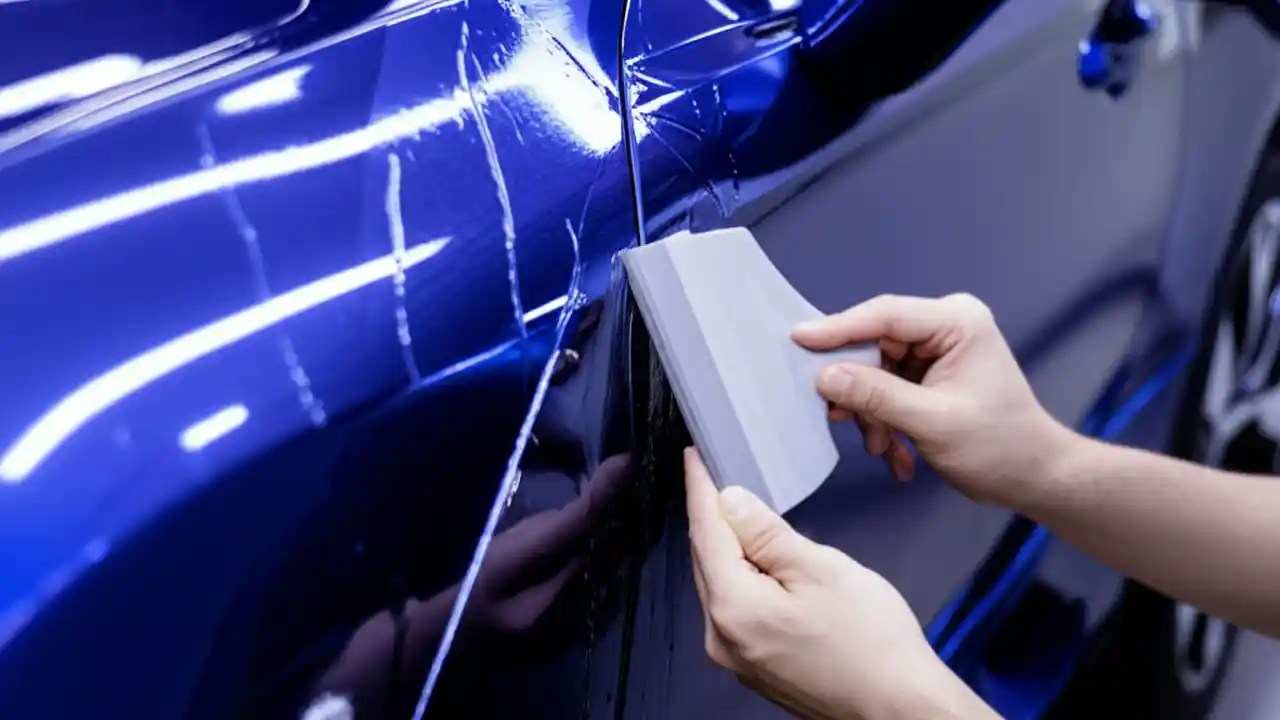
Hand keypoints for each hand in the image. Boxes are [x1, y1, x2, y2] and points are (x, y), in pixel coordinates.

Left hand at [684, 448, 996, 719]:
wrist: (899, 707)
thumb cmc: (872, 642)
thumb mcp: (821, 568)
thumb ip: (767, 533)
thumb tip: (729, 500)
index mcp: (734, 608)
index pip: (705, 533)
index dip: (700, 490)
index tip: (695, 458)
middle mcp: (722, 637)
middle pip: (707, 560)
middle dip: (712, 518)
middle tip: (718, 477)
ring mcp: (736, 657)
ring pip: (719, 585)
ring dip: (728, 549)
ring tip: (742, 514)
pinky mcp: (753, 667)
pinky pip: (734, 610)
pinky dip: (741, 579)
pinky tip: (760, 564)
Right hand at [792, 293, 1076, 507]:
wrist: (1033, 476)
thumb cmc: (1001, 447)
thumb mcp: (932, 422)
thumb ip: (876, 396)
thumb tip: (826, 376)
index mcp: (957, 322)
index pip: (884, 315)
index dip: (838, 328)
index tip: (799, 339)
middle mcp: (945, 326)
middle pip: (874, 343)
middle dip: (857, 388)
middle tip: (839, 418)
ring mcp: (936, 350)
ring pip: (874, 370)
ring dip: (871, 413)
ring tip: (881, 447)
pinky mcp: (928, 374)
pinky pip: (886, 388)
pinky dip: (884, 420)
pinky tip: (895, 453)